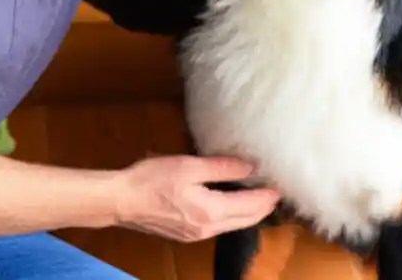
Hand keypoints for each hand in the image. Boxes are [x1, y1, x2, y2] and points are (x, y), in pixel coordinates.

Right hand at [113, 155, 281, 242]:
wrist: (121, 201)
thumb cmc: (152, 180)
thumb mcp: (189, 167)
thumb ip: (221, 168)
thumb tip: (249, 167)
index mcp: (211, 212)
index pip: (250, 207)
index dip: (267, 197)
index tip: (280, 187)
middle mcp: (207, 228)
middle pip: (245, 221)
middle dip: (263, 208)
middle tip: (275, 195)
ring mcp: (196, 234)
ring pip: (232, 225)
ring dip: (249, 214)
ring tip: (259, 200)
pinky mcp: (186, 233)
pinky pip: (219, 226)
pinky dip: (232, 216)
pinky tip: (231, 207)